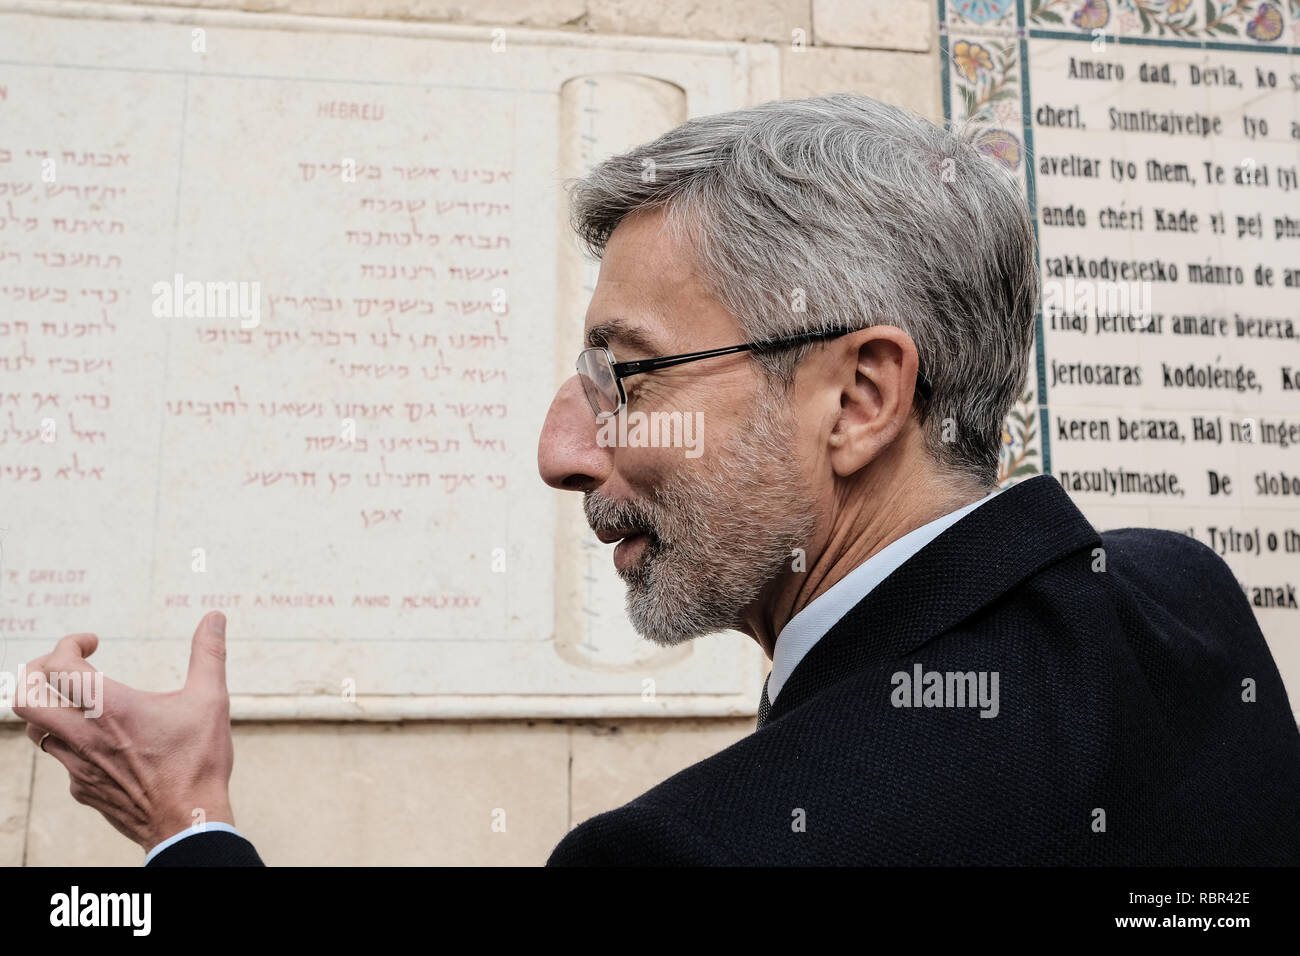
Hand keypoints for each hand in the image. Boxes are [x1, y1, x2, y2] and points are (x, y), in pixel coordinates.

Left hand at [14, 611, 237, 851]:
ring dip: (50, 708)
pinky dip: (72, 743)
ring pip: (36, 731)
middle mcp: (83, 735)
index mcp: (110, 708)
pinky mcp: (83, 789)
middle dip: (38, 673)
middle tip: (68, 668)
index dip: (68, 644)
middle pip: (25, 697)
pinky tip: (104, 743)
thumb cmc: (198, 761)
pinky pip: (62, 760)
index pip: (57, 666)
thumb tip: (214, 617)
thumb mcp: (210, 699)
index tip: (92, 643)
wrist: (187, 821)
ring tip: (80, 702)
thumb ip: (209, 653)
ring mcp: (78, 766)